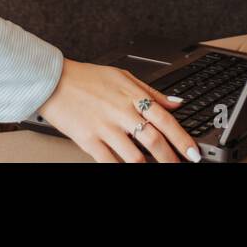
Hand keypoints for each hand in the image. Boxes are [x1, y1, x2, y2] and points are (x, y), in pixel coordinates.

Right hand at [36, 59, 202, 162]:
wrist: (53, 81)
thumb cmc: (87, 78)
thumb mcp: (122, 76)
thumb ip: (151, 91)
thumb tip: (176, 102)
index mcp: (131, 95)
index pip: (164, 119)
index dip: (182, 138)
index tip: (193, 151)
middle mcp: (120, 112)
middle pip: (154, 140)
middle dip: (171, 158)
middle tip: (181, 166)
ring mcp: (105, 128)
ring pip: (134, 155)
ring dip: (149, 167)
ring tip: (157, 170)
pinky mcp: (89, 140)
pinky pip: (110, 162)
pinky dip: (122, 169)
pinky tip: (130, 169)